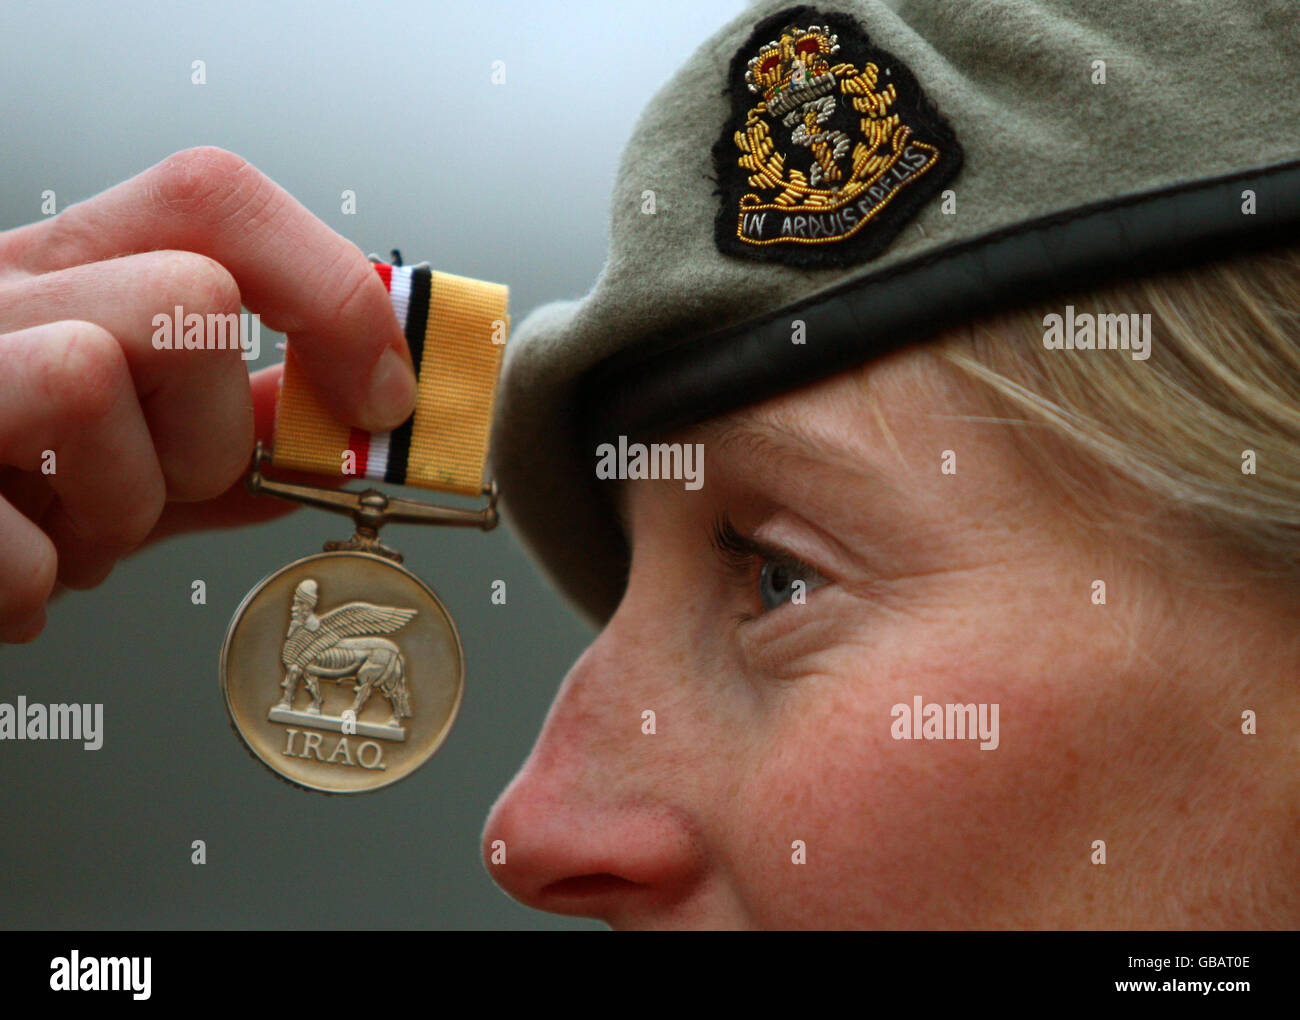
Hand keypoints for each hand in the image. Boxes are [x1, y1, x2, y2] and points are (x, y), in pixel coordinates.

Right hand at [0, 146, 417, 641]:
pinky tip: (17, 577)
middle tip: (163, 485)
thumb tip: (346, 426)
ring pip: (87, 379)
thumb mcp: (126, 437)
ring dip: (120, 508)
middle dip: (213, 431)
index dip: (331, 291)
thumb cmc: (3, 474)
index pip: (218, 199)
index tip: (380, 393)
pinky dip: (36, 587)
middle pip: (186, 294)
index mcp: (66, 269)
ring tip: (75, 531)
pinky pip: (14, 541)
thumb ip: (231, 427)